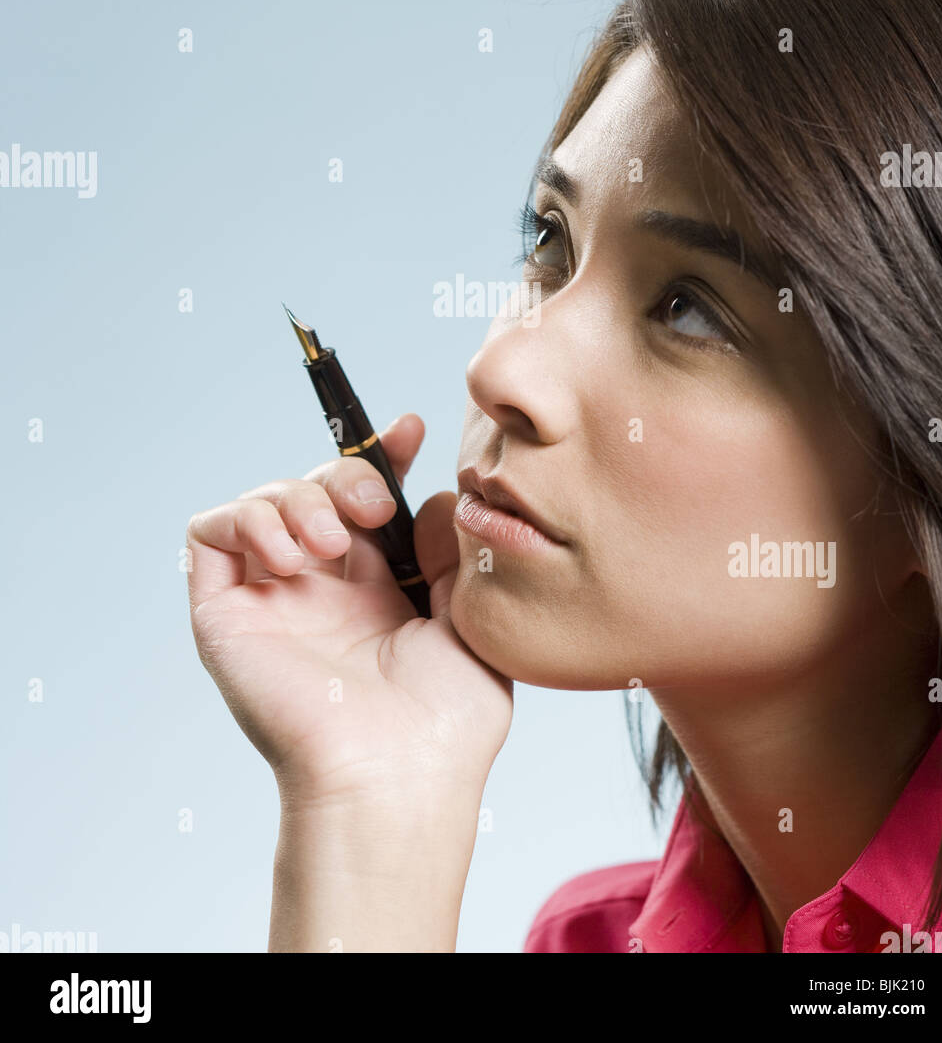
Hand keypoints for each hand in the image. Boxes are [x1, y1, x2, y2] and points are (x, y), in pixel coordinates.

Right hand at [186, 414, 512, 806]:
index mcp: (377, 592)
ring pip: (261, 502)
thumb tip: (436, 498)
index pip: (366, 506)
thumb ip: (448, 549)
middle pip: (314, 490)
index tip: (412, 431)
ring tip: (331, 546)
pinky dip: (247, 519)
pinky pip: (209, 534)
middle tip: (373, 510)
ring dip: (297, 498)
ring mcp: (272, 601)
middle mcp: (321, 592)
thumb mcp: (468, 616)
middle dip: (345, 476)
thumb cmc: (445, 719)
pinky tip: (293, 558)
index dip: (382, 460)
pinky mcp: (224, 616)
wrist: (398, 774)